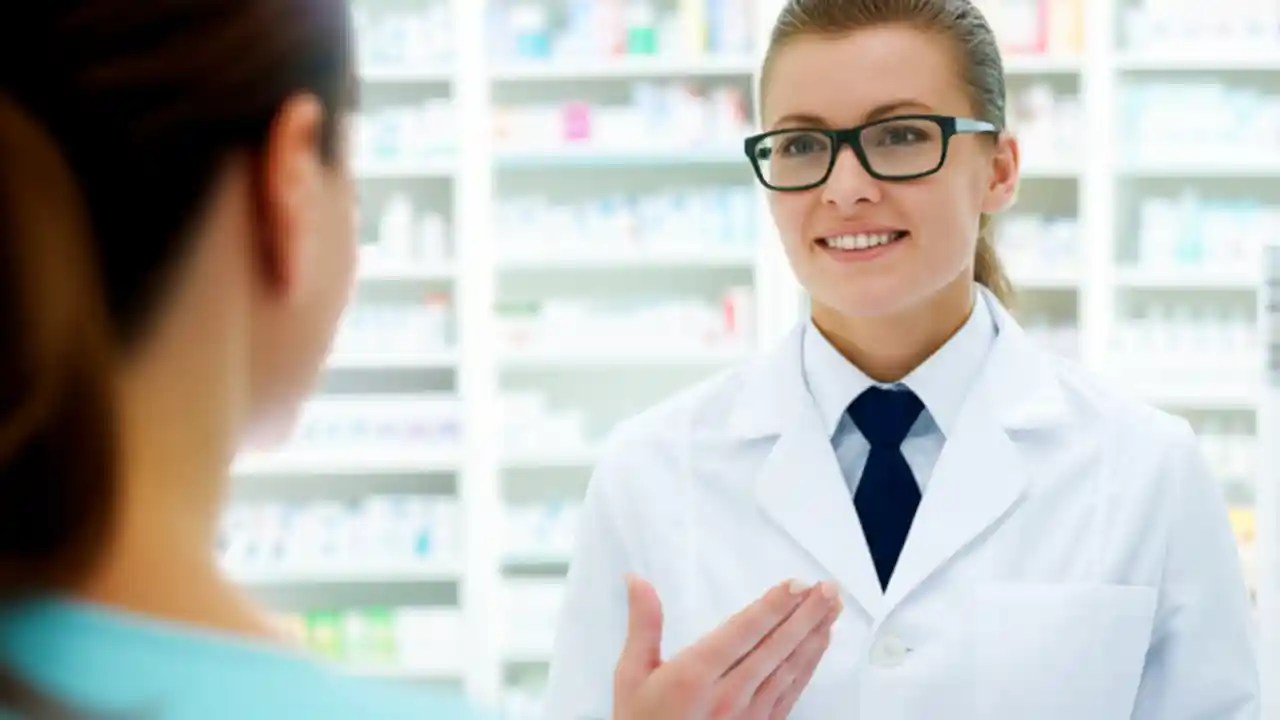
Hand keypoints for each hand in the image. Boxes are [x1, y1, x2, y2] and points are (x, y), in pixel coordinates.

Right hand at [612, 575, 841, 719]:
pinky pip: (791, 692)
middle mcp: (727, 694)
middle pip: (775, 647)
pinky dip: (809, 666)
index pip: (743, 632)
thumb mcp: (632, 675)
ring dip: (813, 636)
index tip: (798, 584)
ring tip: (833, 608)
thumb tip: (638, 581)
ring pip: (789, 669)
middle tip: (829, 588)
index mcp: (695, 675)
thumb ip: (643, 626)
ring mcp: (748, 714)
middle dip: (805, 615)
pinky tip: (818, 645)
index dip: (773, 606)